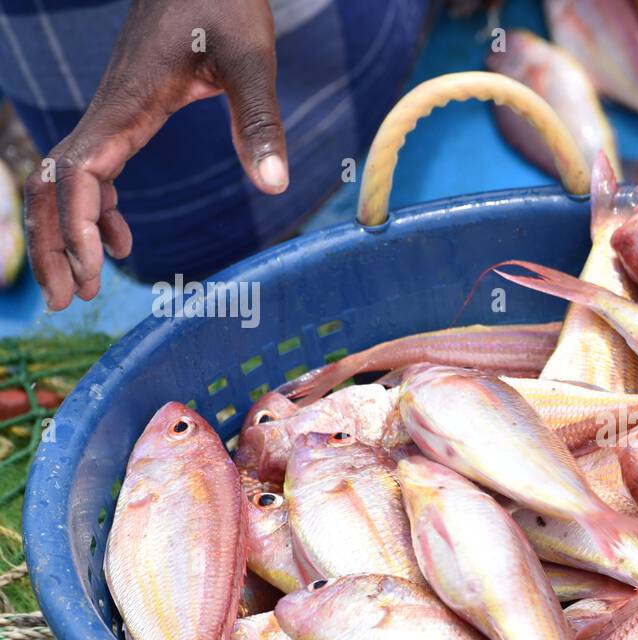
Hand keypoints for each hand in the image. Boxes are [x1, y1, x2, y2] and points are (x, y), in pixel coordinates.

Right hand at [24, 0, 286, 309]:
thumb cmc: (224, 2)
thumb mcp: (250, 60)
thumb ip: (258, 121)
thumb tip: (274, 185)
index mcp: (128, 104)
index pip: (81, 172)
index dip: (78, 222)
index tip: (95, 269)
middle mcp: (110, 112)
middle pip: (56, 184)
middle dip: (54, 243)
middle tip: (67, 303)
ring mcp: (113, 113)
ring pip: (66, 179)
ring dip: (67, 232)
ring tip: (83, 287)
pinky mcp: (127, 113)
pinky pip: (93, 169)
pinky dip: (96, 209)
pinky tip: (121, 241)